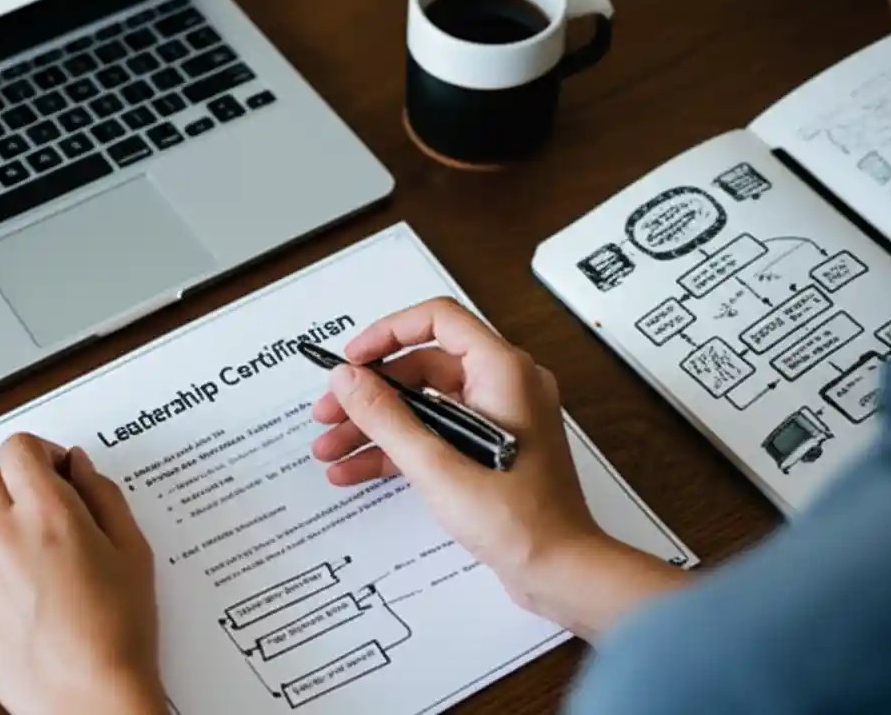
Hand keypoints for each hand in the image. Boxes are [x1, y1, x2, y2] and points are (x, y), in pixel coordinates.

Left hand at [0, 434, 163, 714]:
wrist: (86, 700)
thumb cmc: (117, 632)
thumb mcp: (132, 550)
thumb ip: (103, 495)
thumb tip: (79, 466)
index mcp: (48, 514)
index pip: (18, 448)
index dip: (40, 454)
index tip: (58, 472)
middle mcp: (1, 535)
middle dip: (14, 486)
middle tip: (49, 511)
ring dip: (3, 527)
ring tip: (47, 566)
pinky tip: (32, 597)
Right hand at [311, 298, 688, 638]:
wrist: (560, 571)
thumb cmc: (521, 522)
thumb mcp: (437, 466)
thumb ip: (386, 417)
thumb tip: (347, 379)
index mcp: (504, 373)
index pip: (438, 320)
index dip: (387, 333)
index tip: (352, 362)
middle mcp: (505, 386)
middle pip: (422, 366)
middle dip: (369, 393)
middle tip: (329, 414)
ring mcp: (497, 418)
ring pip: (422, 404)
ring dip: (375, 425)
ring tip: (331, 449)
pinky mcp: (489, 449)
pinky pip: (434, 433)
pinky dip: (397, 448)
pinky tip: (356, 471)